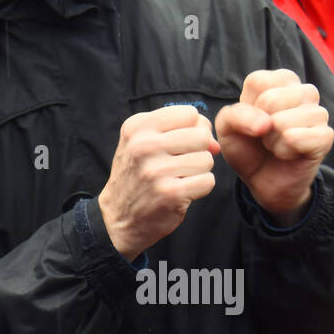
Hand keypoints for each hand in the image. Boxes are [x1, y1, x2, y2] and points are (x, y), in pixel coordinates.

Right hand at [97, 105, 218, 260]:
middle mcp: (143, 146)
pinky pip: (208, 181)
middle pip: (202, 136)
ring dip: (198, 172)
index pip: (190, 114)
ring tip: (176, 180)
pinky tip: (180, 193)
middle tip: (177, 166)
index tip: (176, 146)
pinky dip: (199, 189)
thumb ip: (182, 130)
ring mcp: (155, 171)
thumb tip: (215, 144)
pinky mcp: (169, 194)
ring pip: (207, 159)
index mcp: (137, 128)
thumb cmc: (138, 176)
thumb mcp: (144, 142)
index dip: (190, 129)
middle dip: (197, 152)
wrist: (118, 218)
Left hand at [215, 69, 331, 224]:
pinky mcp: (325, 135)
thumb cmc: (248, 148)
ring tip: (276, 145)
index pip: (257, 81)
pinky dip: (283, 151)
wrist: (263, 181)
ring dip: (270, 141)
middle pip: (270, 99)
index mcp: (281, 82)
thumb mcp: (228, 129)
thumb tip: (266, 123)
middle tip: (265, 136)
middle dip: (258, 125)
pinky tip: (288, 153)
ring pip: (282, 121)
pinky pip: (295, 139)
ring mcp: (318, 112)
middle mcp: (304, 91)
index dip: (246, 107)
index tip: (252, 120)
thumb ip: (235, 114)